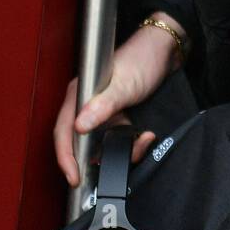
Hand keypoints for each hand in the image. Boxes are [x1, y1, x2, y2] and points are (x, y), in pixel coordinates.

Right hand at [53, 13, 186, 185]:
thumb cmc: (141, 60)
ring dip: (123, 149)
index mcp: (79, 95)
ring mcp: (103, 113)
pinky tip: (146, 135)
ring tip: (142, 141)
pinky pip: (119, 139)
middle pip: (82, 143)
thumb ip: (103, 106)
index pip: (63, 131)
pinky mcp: (118, 117)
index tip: (73, 177)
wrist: (165, 52)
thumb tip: (79, 127)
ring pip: (104, 144)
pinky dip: (133, 143)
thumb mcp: (124, 85)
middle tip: (112, 170)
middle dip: (100, 157)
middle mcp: (87, 106)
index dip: (65, 156)